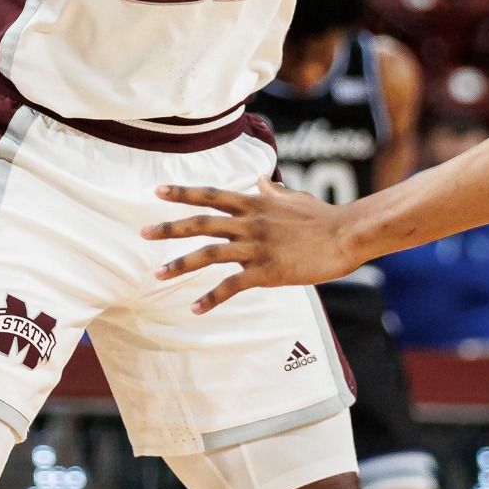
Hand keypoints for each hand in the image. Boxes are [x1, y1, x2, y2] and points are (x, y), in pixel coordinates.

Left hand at [143, 179, 357, 312]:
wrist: (346, 235)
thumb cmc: (323, 217)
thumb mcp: (294, 197)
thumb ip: (273, 191)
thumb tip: (260, 179)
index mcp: (255, 203)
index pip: (212, 194)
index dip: (184, 192)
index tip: (158, 190)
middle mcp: (250, 222)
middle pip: (202, 223)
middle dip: (170, 228)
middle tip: (142, 232)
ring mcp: (257, 246)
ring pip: (209, 254)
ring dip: (181, 264)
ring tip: (157, 274)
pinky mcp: (267, 271)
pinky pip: (231, 286)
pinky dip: (211, 298)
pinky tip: (194, 308)